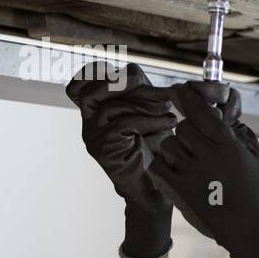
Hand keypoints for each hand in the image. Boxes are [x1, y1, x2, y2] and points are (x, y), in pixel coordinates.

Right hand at [67, 63, 176, 257]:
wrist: (156, 185)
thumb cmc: (157, 148)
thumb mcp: (152, 113)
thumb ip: (151, 93)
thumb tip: (174, 80)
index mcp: (97, 108)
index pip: (84, 78)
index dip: (107, 71)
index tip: (138, 78)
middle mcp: (89, 120)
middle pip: (93, 87)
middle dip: (129, 84)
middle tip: (159, 94)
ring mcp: (93, 135)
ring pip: (111, 106)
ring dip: (145, 104)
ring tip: (168, 111)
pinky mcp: (103, 149)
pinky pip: (123, 124)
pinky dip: (150, 121)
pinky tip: (169, 124)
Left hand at [151, 83, 258, 257]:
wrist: (253, 229)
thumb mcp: (256, 158)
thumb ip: (240, 132)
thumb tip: (225, 113)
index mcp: (230, 144)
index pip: (203, 111)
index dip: (188, 97)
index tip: (180, 90)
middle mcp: (210, 155)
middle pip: (183, 126)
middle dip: (187, 129)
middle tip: (194, 140)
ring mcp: (194, 173)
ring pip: (170, 144)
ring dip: (175, 147)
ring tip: (187, 159)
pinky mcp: (182, 190)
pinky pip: (160, 166)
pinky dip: (164, 164)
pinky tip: (175, 170)